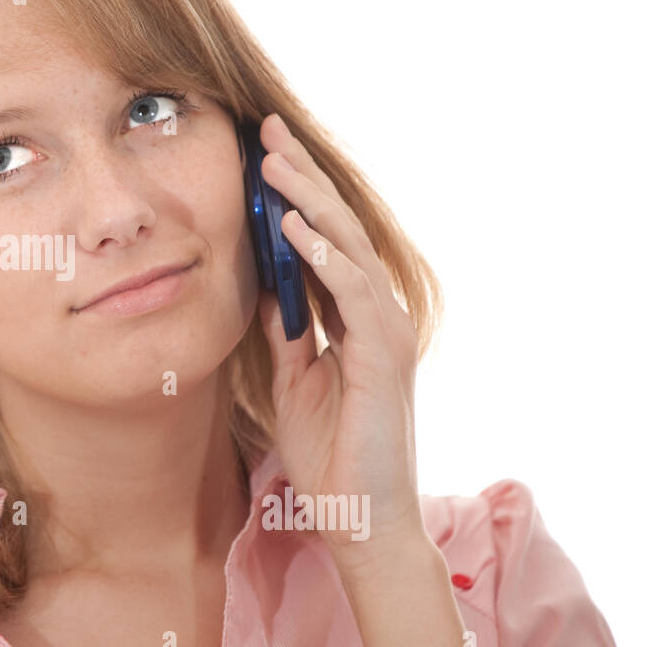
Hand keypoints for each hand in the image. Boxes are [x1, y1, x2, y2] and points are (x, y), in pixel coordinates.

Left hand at [254, 113, 426, 574]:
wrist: (358, 516)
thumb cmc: (329, 453)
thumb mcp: (293, 379)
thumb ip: (287, 331)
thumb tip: (266, 288)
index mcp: (355, 318)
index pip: (324, 241)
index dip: (295, 195)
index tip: (259, 152)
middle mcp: (377, 314)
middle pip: (338, 230)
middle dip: (302, 177)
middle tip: (267, 129)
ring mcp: (386, 331)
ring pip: (347, 248)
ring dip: (310, 202)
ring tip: (274, 162)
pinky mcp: (384, 354)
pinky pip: (352, 293)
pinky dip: (324, 257)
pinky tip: (294, 228)